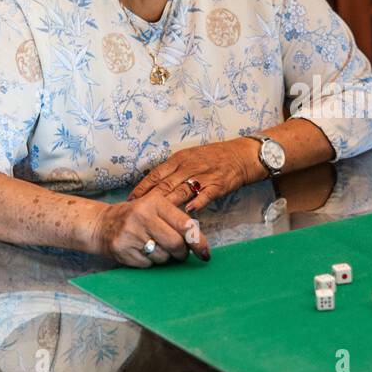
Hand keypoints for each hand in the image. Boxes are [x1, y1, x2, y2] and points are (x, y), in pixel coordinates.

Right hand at [94, 189, 210, 267]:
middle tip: (180, 253)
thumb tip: (200, 242)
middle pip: (176, 244)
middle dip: (182, 253)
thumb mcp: (154, 208)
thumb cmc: (136, 217)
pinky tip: (141, 251)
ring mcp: (131, 234)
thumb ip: (176, 219)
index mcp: (155, 202)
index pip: (185, 225)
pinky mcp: (122, 250)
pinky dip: (150, 262)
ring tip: (155, 247)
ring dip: (165, 257)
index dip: (198, 241)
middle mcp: (142, 216)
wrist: (101, 224)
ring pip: (163, 257)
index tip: (205, 253)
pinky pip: (148, 264)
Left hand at [128, 139, 259, 213]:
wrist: (241, 155)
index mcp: (180, 159)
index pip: (156, 174)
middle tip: (137, 212)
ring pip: (182, 190)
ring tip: (156, 216)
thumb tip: (154, 185)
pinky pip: (205, 195)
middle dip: (149, 199)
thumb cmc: (214, 157)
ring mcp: (203, 176)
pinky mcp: (218, 184)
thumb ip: (173, 170)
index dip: (143, 187)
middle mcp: (189, 166)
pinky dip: (197, 203)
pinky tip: (189, 212)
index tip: (131, 199)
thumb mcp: (190, 157)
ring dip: (168, 204)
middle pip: (165, 184)